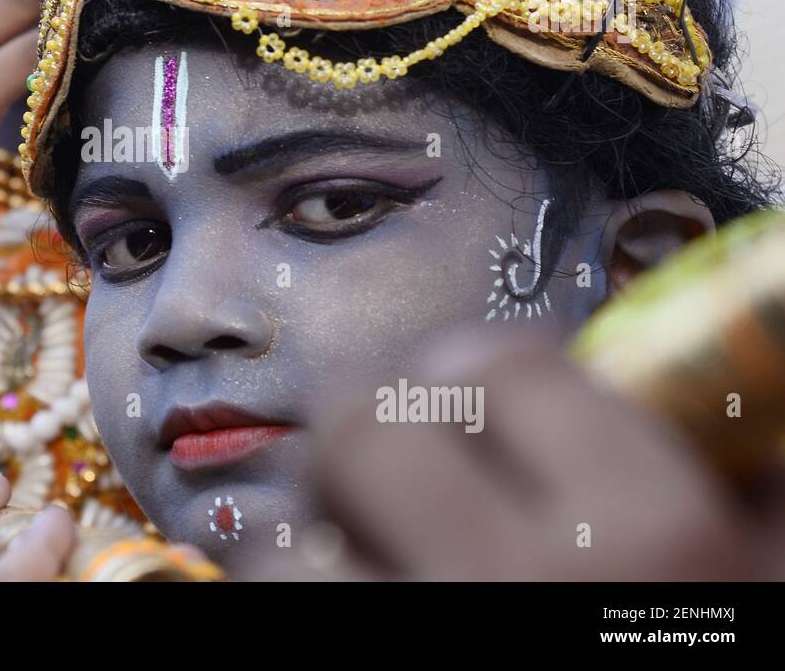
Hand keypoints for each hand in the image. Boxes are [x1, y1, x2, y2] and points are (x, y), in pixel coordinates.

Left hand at [247, 332, 784, 580]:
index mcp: (653, 536)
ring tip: (366, 569)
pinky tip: (352, 618)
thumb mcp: (767, 581)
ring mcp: (413, 655)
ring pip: (287, 543)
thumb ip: (728, 489)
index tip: (484, 396)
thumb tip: (665, 400)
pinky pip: (272, 624)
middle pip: (366, 426)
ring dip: (315, 549)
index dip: (487, 375)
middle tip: (396, 460)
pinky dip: (300, 609)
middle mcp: (518, 589)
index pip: (500, 365)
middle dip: (374, 430)